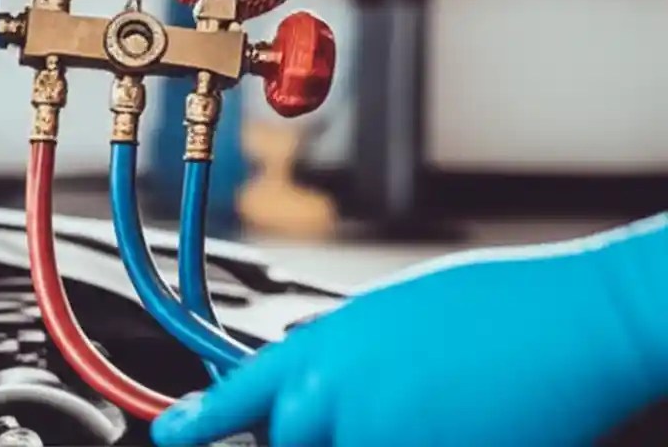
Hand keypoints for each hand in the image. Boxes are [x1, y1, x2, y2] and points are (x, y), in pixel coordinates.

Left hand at [150, 215, 667, 446]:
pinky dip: (414, 445)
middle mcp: (334, 400)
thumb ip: (335, 351)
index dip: (195, 423)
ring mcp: (377, 441)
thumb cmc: (489, 305)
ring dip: (369, 440)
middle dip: (314, 435)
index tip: (172, 435)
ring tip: (425, 407)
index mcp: (319, 350)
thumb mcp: (384, 313)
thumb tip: (313, 372)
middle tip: (368, 410)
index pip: (235, 397)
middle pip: (288, 443)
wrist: (566, 322)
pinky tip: (448, 421)